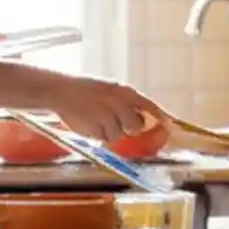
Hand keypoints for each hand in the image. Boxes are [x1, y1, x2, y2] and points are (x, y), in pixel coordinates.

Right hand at [46, 75, 168, 142]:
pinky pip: (104, 139)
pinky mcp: (96, 129)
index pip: (149, 105)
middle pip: (137, 126)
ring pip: (119, 135)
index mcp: (124, 90)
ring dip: (111, 132)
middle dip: (130, 127)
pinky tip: (89, 124)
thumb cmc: (86, 89)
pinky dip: (99, 135)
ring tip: (97, 119)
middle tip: (117, 121)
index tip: (167, 125)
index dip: (160, 116)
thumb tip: (144, 119)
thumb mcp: (109, 89)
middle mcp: (119, 103)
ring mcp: (108, 117)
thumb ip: (126, 102)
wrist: (61, 90)